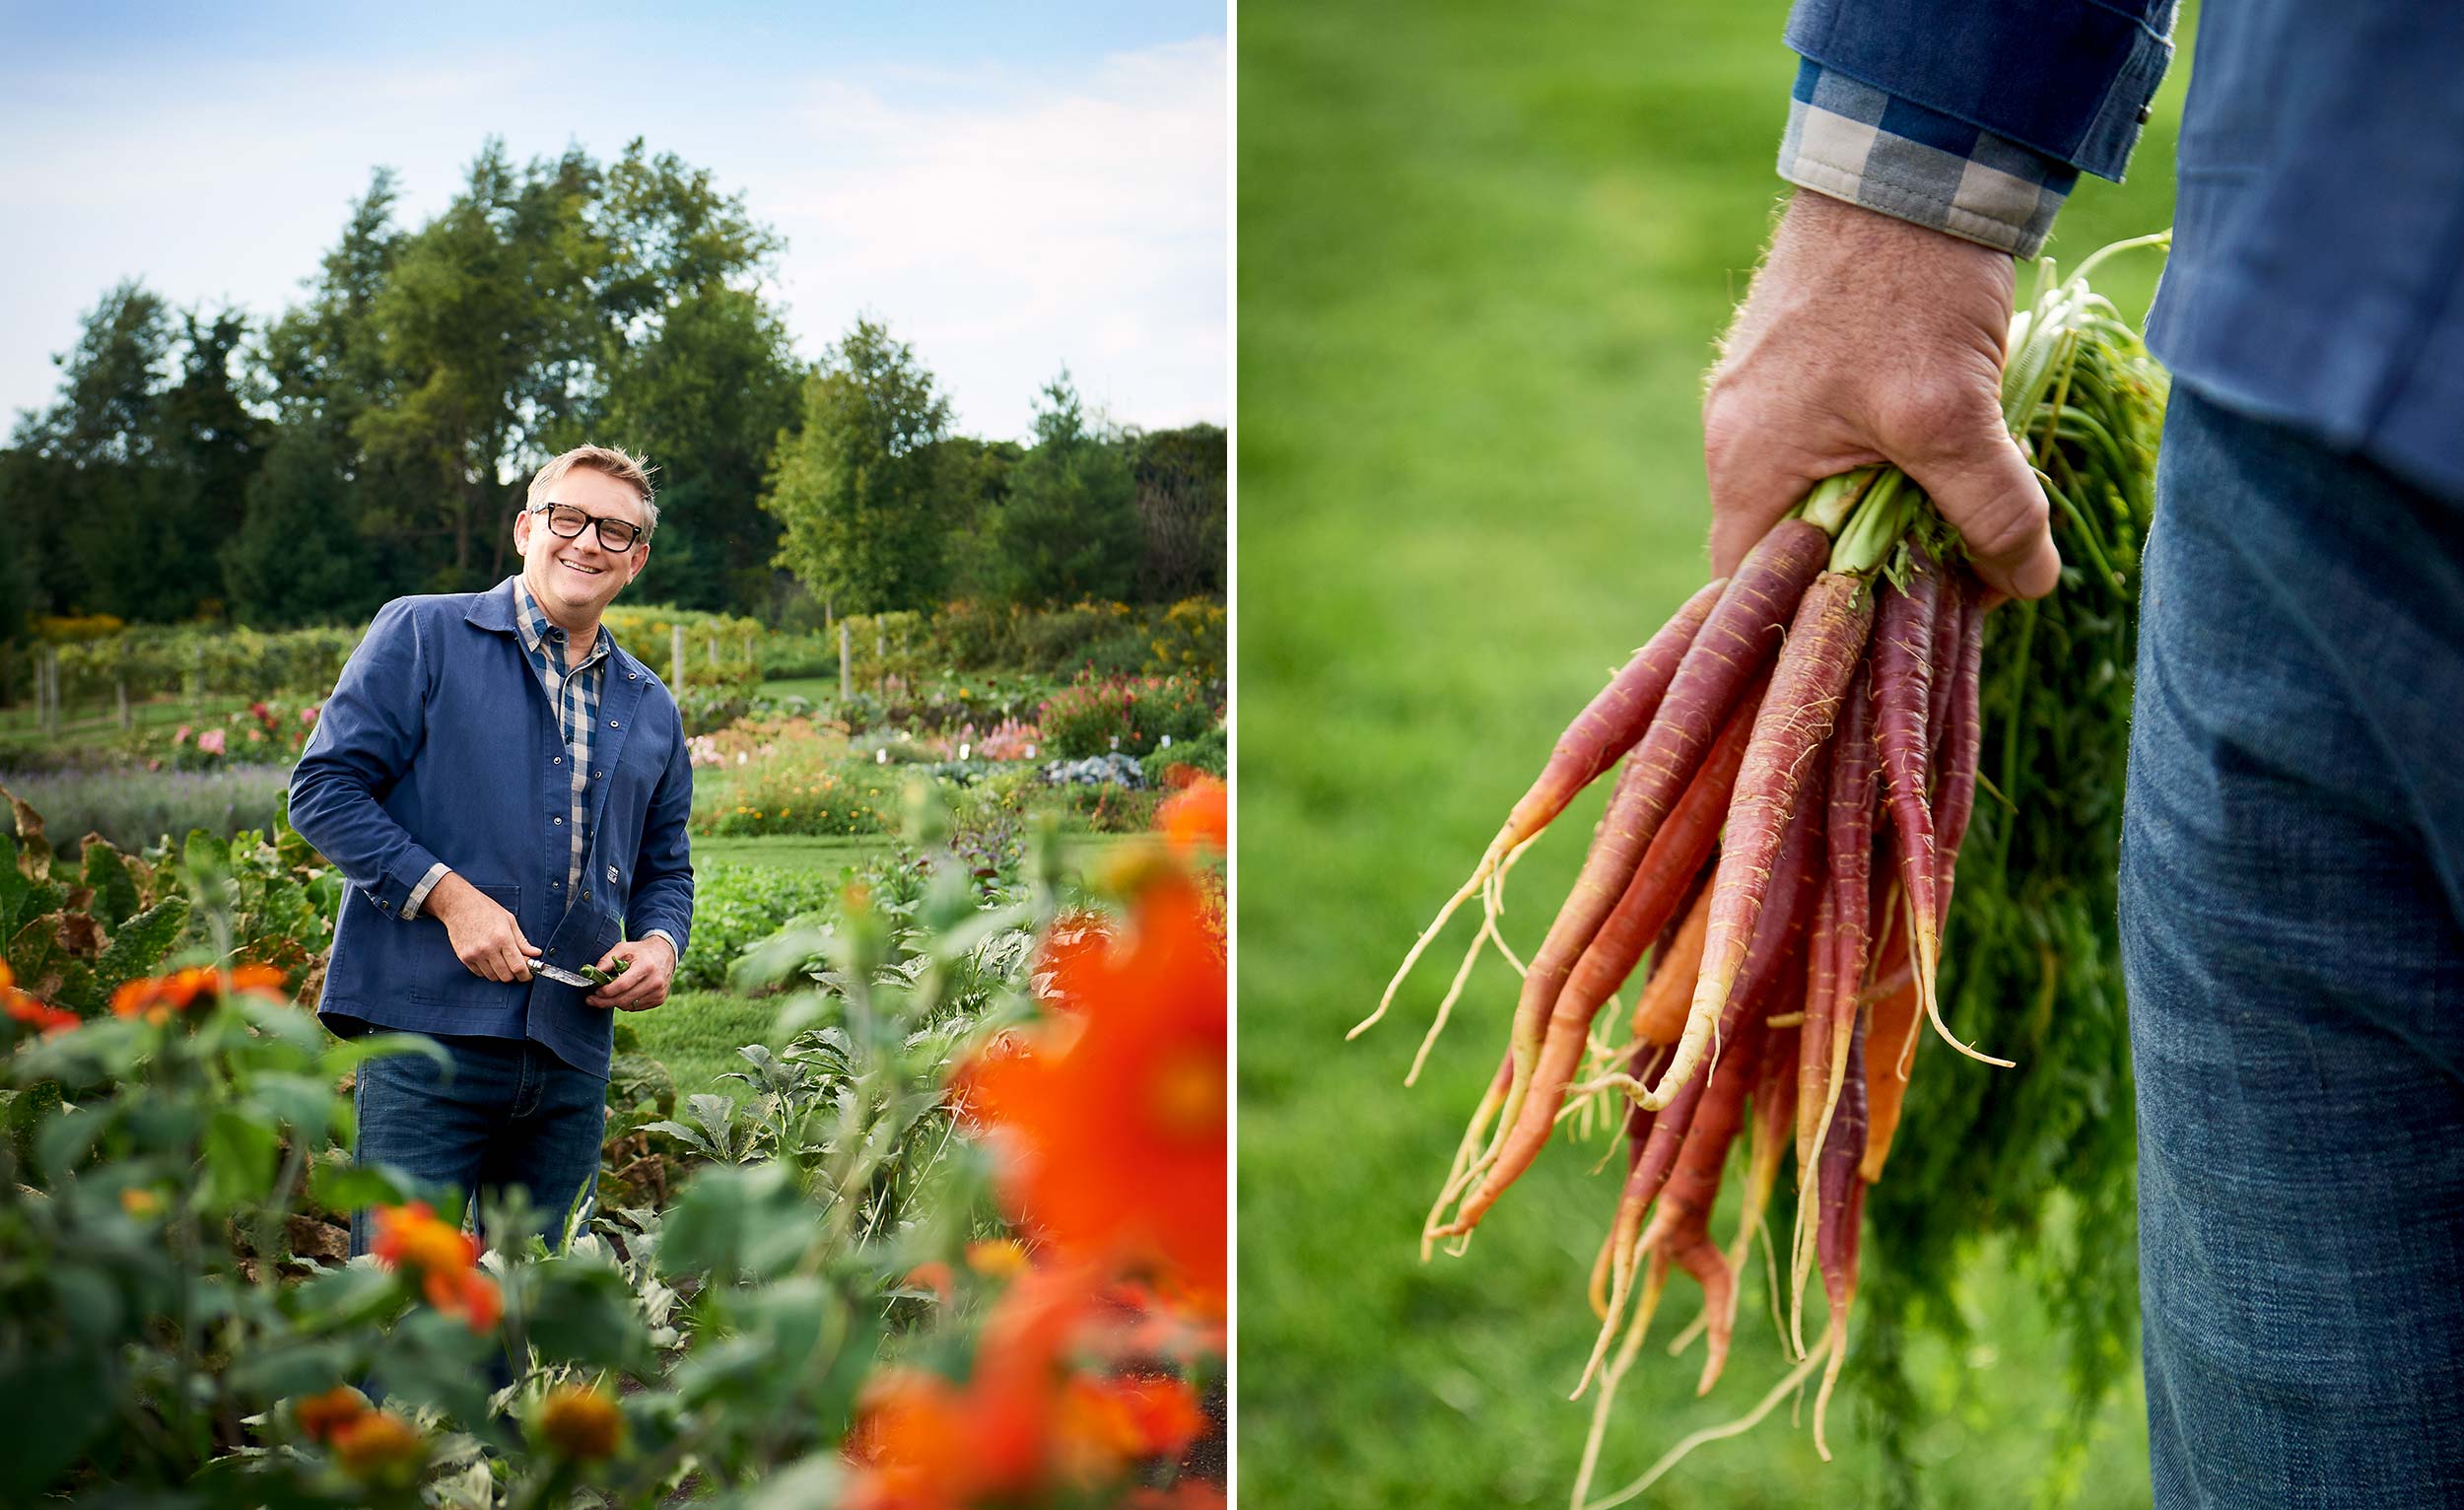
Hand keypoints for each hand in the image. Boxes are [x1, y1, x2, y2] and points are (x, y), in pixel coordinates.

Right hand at [428, 873, 541, 982]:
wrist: (459, 906)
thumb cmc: (485, 910)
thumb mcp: (509, 921)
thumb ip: (522, 941)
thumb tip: (535, 953)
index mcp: (503, 938)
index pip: (518, 966)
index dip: (525, 975)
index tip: (528, 975)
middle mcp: (488, 948)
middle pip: (506, 976)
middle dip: (514, 974)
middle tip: (516, 967)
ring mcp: (474, 954)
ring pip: (493, 977)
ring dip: (500, 973)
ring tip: (501, 960)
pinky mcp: (464, 957)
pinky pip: (479, 973)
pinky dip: (487, 970)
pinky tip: (489, 959)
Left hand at [586, 935, 674, 1012]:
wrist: (665, 954)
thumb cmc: (640, 951)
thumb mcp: (623, 949)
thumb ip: (606, 961)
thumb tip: (592, 976)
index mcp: (646, 966)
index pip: (623, 985)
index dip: (606, 991)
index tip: (595, 991)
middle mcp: (655, 981)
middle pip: (624, 999)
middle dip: (605, 1002)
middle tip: (592, 1000)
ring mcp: (659, 992)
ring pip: (629, 1006)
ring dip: (615, 1002)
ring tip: (610, 993)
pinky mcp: (659, 999)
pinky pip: (636, 1007)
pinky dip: (626, 1003)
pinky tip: (625, 993)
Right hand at [1701, 190, 2059, 600]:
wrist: (1907, 166)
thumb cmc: (1906, 290)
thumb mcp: (1954, 413)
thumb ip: (1991, 509)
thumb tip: (2028, 585)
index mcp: (1747, 467)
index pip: (1755, 593)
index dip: (1814, 630)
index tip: (1888, 644)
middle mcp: (1739, 442)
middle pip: (1797, 550)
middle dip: (1872, 576)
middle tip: (1955, 591)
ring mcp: (1767, 402)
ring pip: (1827, 500)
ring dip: (1892, 519)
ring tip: (1966, 529)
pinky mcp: (1803, 370)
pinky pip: (1840, 450)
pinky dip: (1894, 471)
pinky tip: (1952, 464)